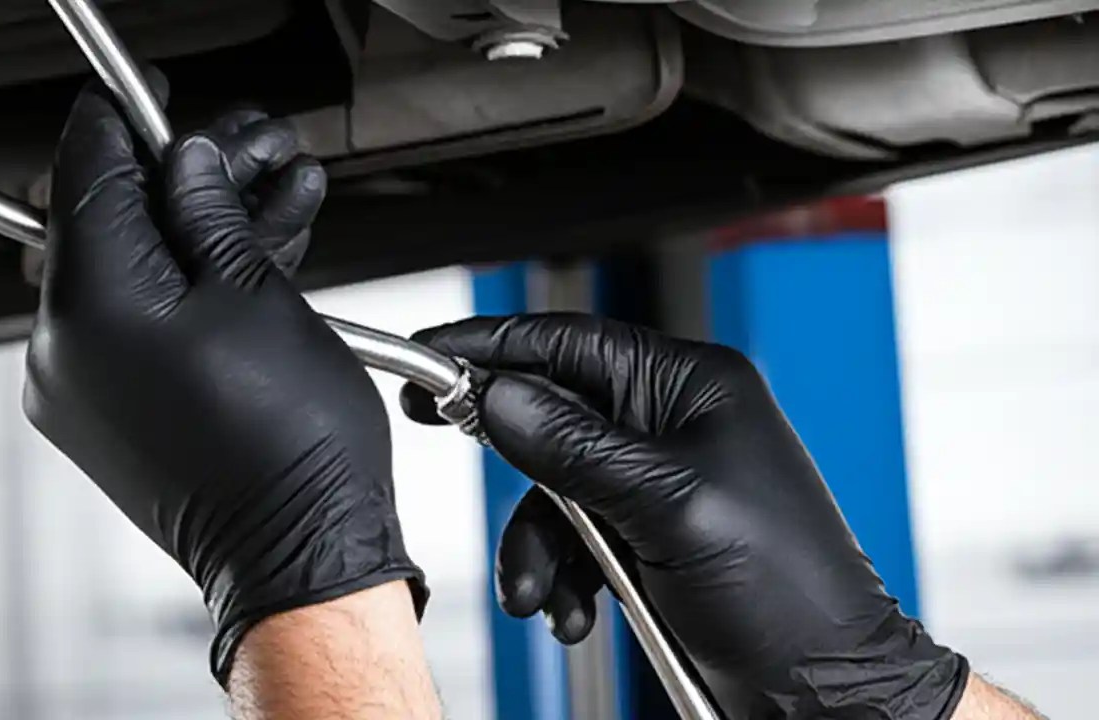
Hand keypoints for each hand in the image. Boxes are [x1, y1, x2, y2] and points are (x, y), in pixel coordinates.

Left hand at [24, 81, 424, 685]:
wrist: (301, 553)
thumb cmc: (292, 450)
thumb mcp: (259, 294)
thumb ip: (208, 212)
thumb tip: (187, 163)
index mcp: (90, 310)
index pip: (88, 176)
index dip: (127, 123)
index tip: (149, 100)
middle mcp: (64, 349)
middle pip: (117, 222)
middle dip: (191, 177)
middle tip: (251, 149)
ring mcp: (83, 386)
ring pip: (140, 270)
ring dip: (206, 227)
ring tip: (280, 193)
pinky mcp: (113, 410)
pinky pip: (145, 321)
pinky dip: (195, 285)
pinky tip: (260, 248)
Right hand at [401, 314, 966, 717]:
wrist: (822, 686)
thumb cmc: (787, 589)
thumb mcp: (670, 508)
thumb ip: (576, 448)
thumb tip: (501, 396)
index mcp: (691, 388)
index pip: (572, 342)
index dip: (494, 346)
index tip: (433, 355)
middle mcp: (673, 424)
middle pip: (554, 414)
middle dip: (511, 459)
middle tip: (441, 430)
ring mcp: (660, 481)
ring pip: (555, 486)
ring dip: (536, 543)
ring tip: (539, 592)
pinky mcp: (650, 533)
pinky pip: (577, 536)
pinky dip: (562, 574)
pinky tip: (573, 610)